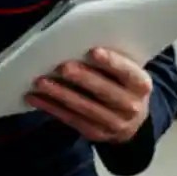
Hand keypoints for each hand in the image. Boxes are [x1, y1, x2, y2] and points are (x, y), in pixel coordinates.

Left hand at [25, 47, 151, 143]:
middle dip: (81, 78)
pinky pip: (71, 120)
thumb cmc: (122, 84)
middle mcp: (131, 106)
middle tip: (61, 66)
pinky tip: (36, 98)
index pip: (127, 72)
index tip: (93, 51)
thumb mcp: (126, 72)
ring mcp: (114, 123)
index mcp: (141, 84)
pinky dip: (52, 108)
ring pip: (84, 107)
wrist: (132, 121)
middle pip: (103, 91)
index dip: (111, 62)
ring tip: (40, 82)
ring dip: (59, 94)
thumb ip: (111, 60)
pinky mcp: (96, 134)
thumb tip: (78, 42)